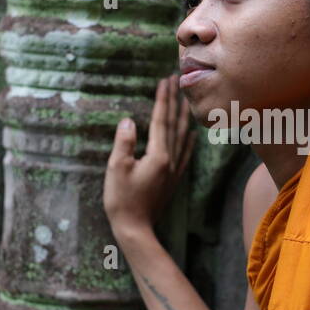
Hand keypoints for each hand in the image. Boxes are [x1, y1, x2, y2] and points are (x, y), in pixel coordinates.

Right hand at [104, 73, 195, 238]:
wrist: (135, 228)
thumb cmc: (122, 199)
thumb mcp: (116, 168)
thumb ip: (124, 142)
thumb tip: (128, 120)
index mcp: (158, 155)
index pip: (160, 120)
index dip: (163, 99)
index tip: (165, 81)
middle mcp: (170, 160)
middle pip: (175, 124)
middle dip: (176, 101)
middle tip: (178, 81)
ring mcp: (174, 170)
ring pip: (182, 137)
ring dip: (183, 116)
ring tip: (186, 100)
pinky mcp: (173, 179)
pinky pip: (185, 154)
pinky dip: (190, 141)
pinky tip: (192, 133)